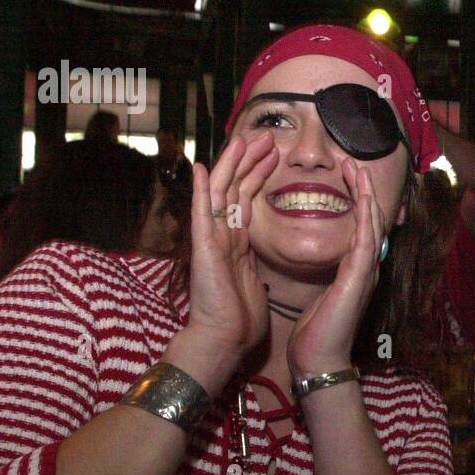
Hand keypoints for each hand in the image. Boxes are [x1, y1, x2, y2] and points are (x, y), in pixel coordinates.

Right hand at [184, 135, 278, 359]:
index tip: (273, 154)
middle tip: (264, 135)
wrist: (225, 338)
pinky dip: (202, 190)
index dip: (259, 174)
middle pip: (235, 188)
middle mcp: (222, 235)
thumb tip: (261, 262)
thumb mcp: (254, 282)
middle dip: (250, 161)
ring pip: (221, 192)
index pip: (247, 199)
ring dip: (233, 164)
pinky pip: (202, 213)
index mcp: (236, 242)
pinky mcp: (204, 247)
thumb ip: (253, 265)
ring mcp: (211, 239)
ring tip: (244, 138)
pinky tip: (203, 167)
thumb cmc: (241, 318)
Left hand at [287, 160, 384, 377]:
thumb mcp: (320, 294)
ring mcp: (367, 272)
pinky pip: (365, 238)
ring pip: (371, 223)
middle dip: (362, 189)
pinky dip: (364, 214)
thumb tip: (325, 261)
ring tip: (357, 168)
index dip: (355, 199)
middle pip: (369, 219)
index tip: (344, 177)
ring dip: (366, 194)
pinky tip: (361, 196)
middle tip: (353, 162)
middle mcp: (366, 267)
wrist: (320, 358)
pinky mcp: (360, 277)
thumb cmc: (316, 331)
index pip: (359, 226)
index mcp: (355, 269)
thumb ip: (328, 274)